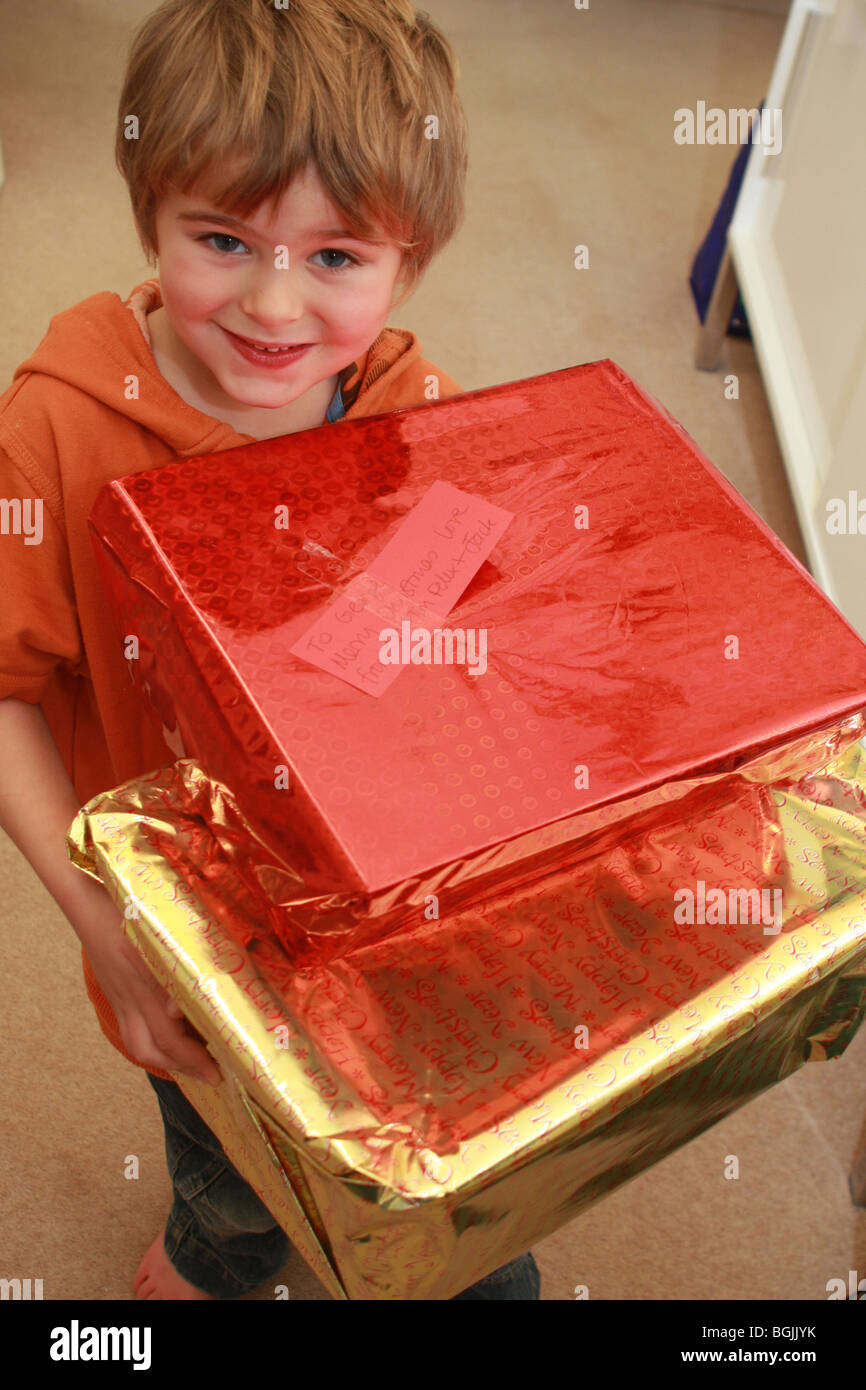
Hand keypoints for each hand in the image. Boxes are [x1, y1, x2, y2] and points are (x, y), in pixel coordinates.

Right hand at [85, 922, 221, 1084]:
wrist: (89, 906)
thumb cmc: (132, 909)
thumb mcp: (163, 930)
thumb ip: (178, 964)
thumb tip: (183, 1010)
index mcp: (147, 979)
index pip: (170, 1032)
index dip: (194, 1055)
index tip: (217, 1066)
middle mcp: (132, 995)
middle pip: (155, 1046)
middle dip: (186, 1065)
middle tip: (213, 1074)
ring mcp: (121, 998)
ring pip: (139, 1044)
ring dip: (167, 1061)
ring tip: (194, 1066)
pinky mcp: (116, 996)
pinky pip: (131, 1032)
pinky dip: (152, 1046)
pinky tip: (171, 1045)